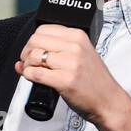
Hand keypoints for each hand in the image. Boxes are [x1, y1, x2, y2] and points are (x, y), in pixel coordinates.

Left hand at [15, 24, 130, 126]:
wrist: (108, 101)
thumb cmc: (94, 80)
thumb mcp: (80, 57)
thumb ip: (54, 53)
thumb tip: (22, 59)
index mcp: (78, 36)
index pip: (43, 29)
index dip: (32, 41)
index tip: (33, 50)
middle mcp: (75, 47)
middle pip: (35, 41)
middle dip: (26, 52)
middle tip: (29, 62)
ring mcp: (70, 64)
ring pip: (33, 56)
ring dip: (27, 65)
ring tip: (32, 70)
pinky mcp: (64, 80)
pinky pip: (35, 73)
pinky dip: (29, 75)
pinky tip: (33, 78)